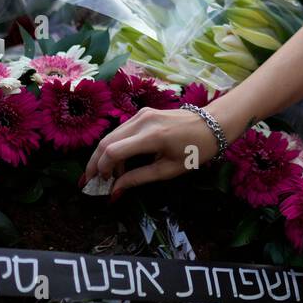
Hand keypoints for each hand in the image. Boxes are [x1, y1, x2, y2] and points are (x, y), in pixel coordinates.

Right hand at [83, 106, 222, 196]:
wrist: (213, 125)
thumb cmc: (196, 150)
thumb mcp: (169, 170)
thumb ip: (139, 178)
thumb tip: (115, 191)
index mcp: (153, 135)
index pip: (113, 151)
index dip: (101, 169)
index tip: (100, 185)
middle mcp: (143, 120)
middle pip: (106, 142)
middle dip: (95, 164)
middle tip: (90, 183)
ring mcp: (142, 114)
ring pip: (111, 135)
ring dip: (104, 156)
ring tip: (106, 176)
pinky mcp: (143, 112)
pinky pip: (121, 130)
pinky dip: (115, 146)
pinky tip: (119, 163)